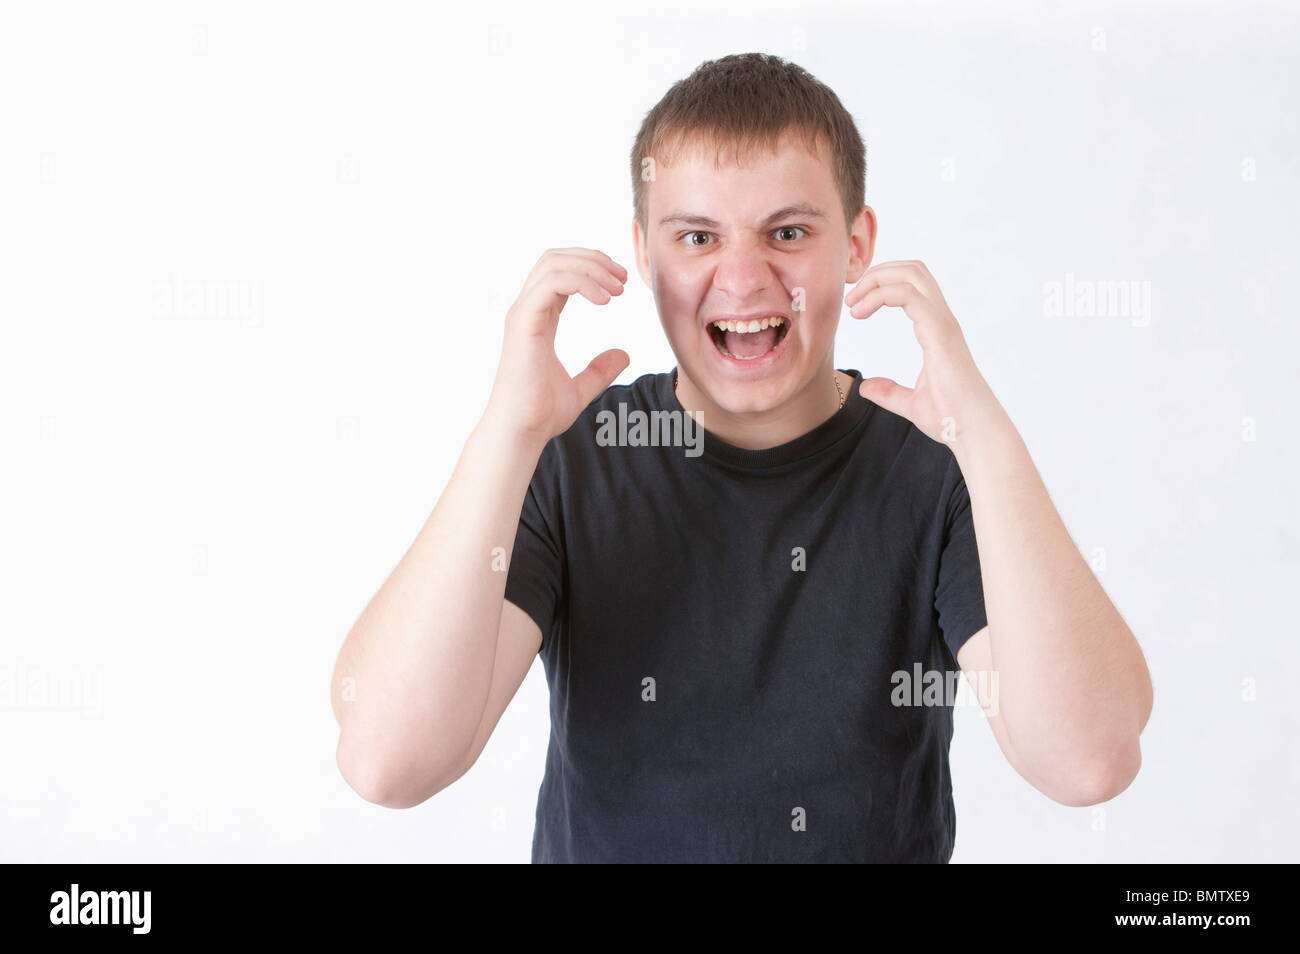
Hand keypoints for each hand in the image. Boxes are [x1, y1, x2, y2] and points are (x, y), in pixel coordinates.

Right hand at [484, 248, 629, 445]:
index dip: (592, 268)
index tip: (620, 283)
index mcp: (538, 319)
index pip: (560, 272)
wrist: (520, 432)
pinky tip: (604, 300)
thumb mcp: (581, 389)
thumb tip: (623, 355)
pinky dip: (581, 283)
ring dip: (590, 267)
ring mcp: (523, 315)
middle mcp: (527, 311)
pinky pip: (551, 284)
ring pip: (553, 264)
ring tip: (617, 288)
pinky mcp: (524, 324)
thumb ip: (599, 370)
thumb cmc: (540, 414)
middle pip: (555, 258)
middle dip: (593, 259)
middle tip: (623, 278)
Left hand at [844, 260, 1000, 446]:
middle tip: (851, 297)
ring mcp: (942, 323)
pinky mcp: (939, 333)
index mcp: (936, 330)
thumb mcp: (910, 404)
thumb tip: (867, 387)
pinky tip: (862, 312)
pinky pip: (908, 295)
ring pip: (911, 274)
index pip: (912, 285)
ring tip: (853, 303)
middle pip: (912, 270)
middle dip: (877, 273)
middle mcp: (941, 320)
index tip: (855, 305)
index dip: (882, 284)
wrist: (972, 431)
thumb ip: (890, 392)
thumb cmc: (951, 418)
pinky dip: (881, 294)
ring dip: (876, 280)